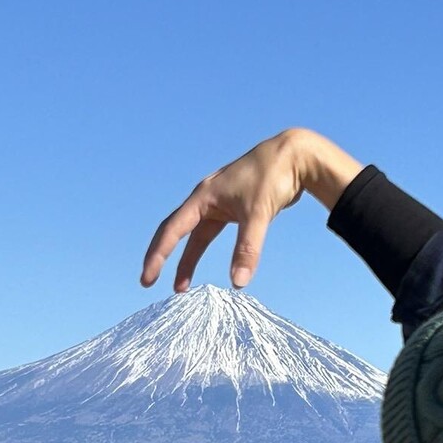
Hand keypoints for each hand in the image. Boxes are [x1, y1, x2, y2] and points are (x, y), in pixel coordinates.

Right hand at [140, 128, 363, 291]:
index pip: (172, 230)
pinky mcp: (232, 208)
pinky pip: (209, 233)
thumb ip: (247, 249)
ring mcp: (218, 203)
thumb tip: (238, 282)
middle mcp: (206, 199)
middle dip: (162, 257)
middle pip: (175, 231)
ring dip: (186, 260)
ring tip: (181, 287)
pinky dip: (203, 250)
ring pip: (194, 236)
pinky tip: (203, 263)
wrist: (294, 156)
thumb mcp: (258, 215)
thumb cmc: (273, 177)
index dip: (158, 255)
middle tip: (148, 281)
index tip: (148, 277)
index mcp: (203, 197)